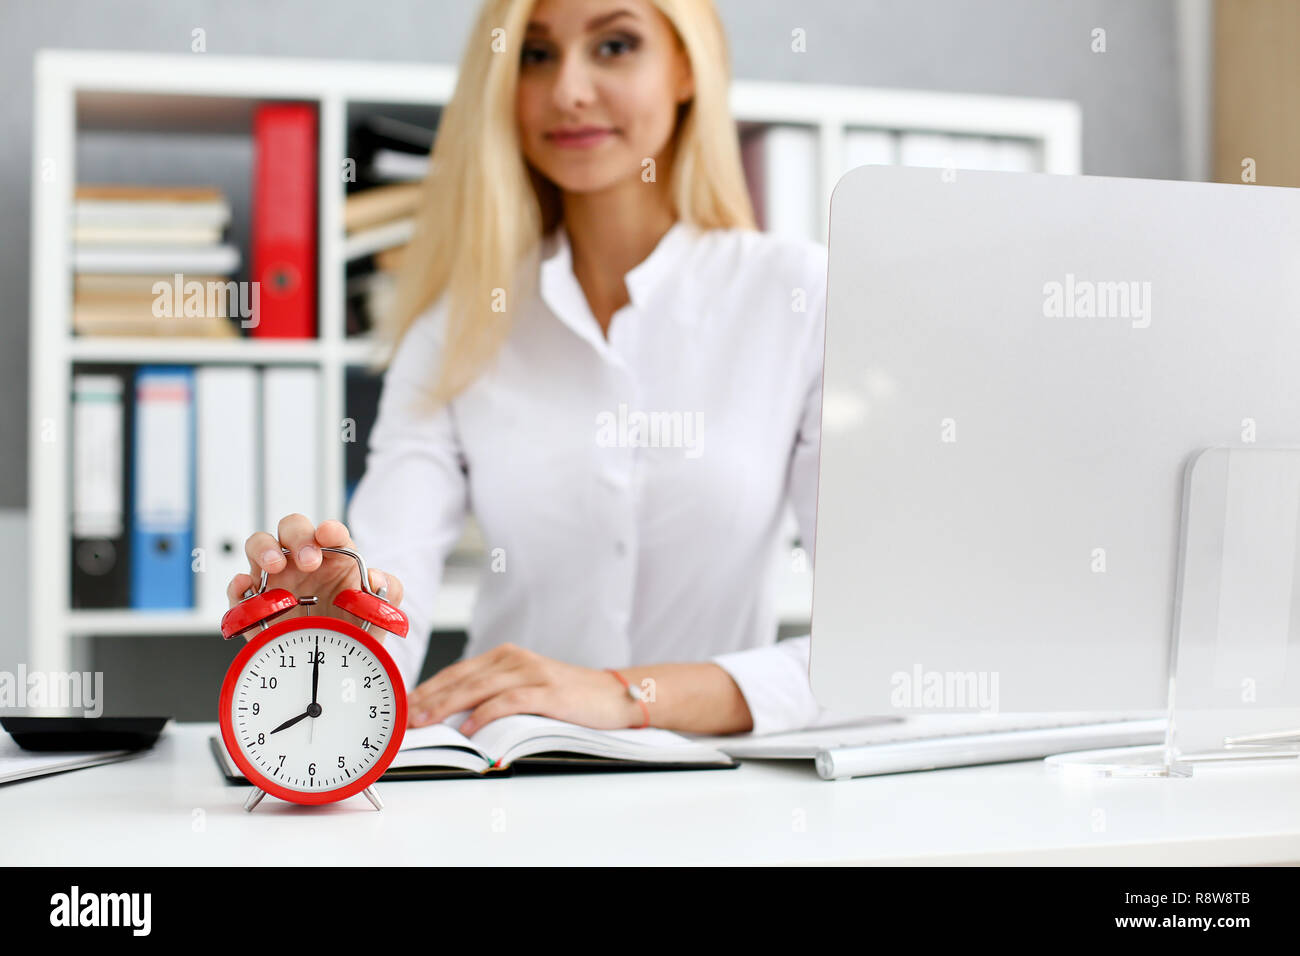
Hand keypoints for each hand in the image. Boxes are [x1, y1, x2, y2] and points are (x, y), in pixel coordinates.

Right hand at [226, 514, 403, 639]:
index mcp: (334, 558)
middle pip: (292, 529)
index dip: (331, 530)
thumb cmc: (353, 631)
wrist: (334, 668)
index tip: (330, 535)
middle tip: (308, 560)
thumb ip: (388, 591)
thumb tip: (377, 577)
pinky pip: (238, 589)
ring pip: (259, 546)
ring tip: (274, 566)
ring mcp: (276, 581)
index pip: (331, 533)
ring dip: (264, 550)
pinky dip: (237, 585)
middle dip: (299, 537)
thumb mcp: (379, 614)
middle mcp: (302, 563)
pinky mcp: (255, 605)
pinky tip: (246, 587)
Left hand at [405, 643, 643, 734]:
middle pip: (459, 679)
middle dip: (426, 699)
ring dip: (446, 706)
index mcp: (504, 657)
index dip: (425, 690)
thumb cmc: (568, 698)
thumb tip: (452, 720)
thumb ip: (493, 697)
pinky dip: (486, 715)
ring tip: (423, 722)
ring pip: (477, 688)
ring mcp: (531, 673)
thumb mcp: (526, 689)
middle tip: (401, 718)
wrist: (613, 695)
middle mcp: (513, 659)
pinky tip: (469, 728)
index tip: (401, 708)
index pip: (455, 673)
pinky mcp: (547, 691)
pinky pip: (508, 701)